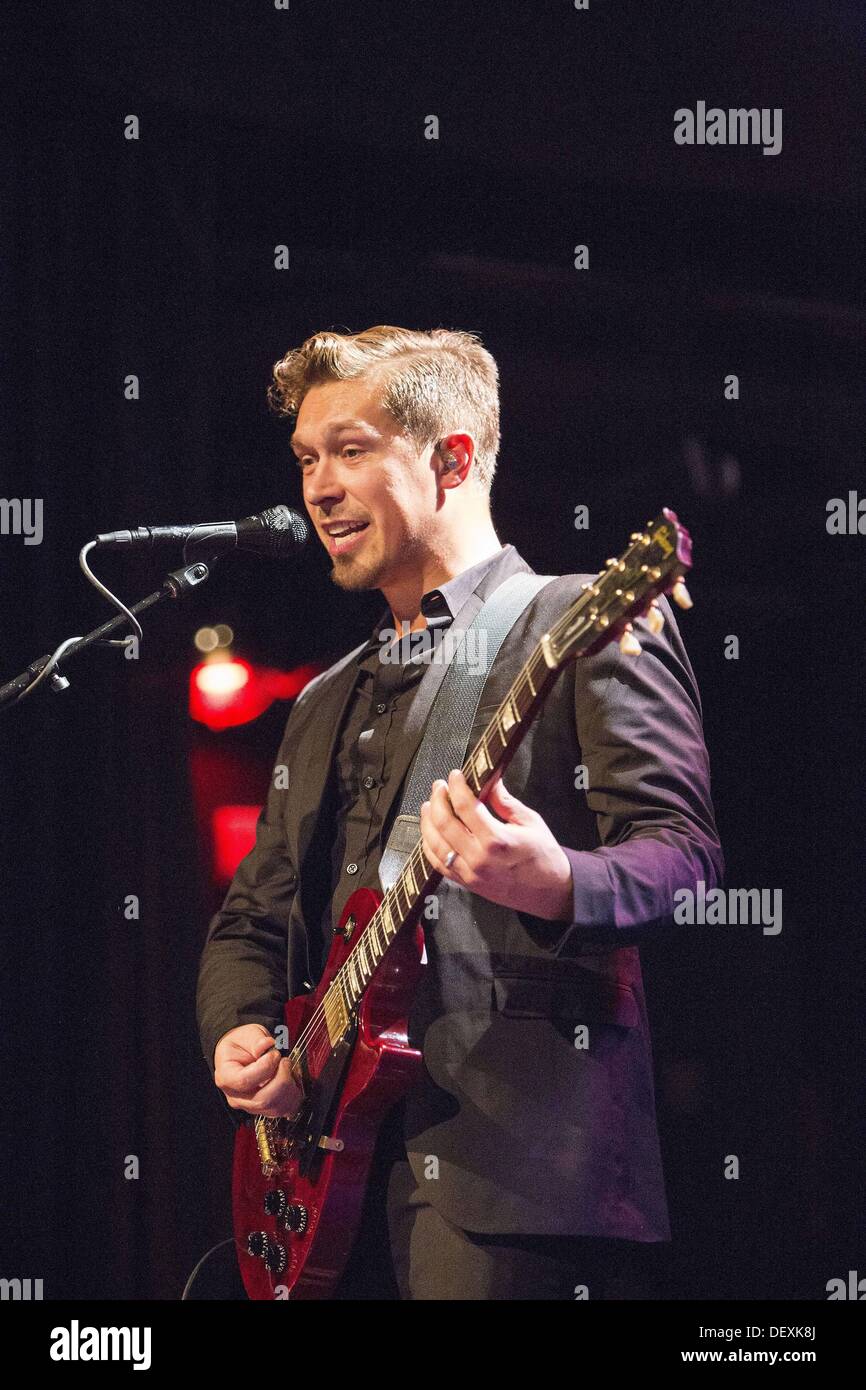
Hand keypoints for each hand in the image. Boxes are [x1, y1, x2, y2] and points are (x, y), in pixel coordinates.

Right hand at [213, 1023, 304, 1118]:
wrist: (241, 1053)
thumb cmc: (242, 1045)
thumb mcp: (247, 1034)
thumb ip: (256, 1040)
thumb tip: (267, 1044)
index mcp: (226, 1076)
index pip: (245, 1081)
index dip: (265, 1067)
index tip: (274, 1053)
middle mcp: (236, 1096)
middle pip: (262, 1100)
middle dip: (282, 1079)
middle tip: (285, 1061)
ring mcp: (250, 1106)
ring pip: (276, 1108)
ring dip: (290, 1088)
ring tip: (288, 1069)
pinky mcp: (265, 1109)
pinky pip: (285, 1109)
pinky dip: (294, 1095)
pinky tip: (291, 1080)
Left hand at [419, 768, 573, 921]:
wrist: (550, 892)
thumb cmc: (544, 857)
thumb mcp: (530, 821)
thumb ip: (504, 801)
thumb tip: (490, 780)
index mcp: (497, 840)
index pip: (466, 806)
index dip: (457, 786)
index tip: (455, 775)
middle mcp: (479, 858)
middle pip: (444, 823)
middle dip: (438, 799)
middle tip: (439, 787)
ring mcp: (470, 873)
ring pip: (435, 844)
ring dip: (428, 821)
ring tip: (430, 806)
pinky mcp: (466, 883)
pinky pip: (438, 864)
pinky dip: (429, 846)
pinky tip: (430, 832)